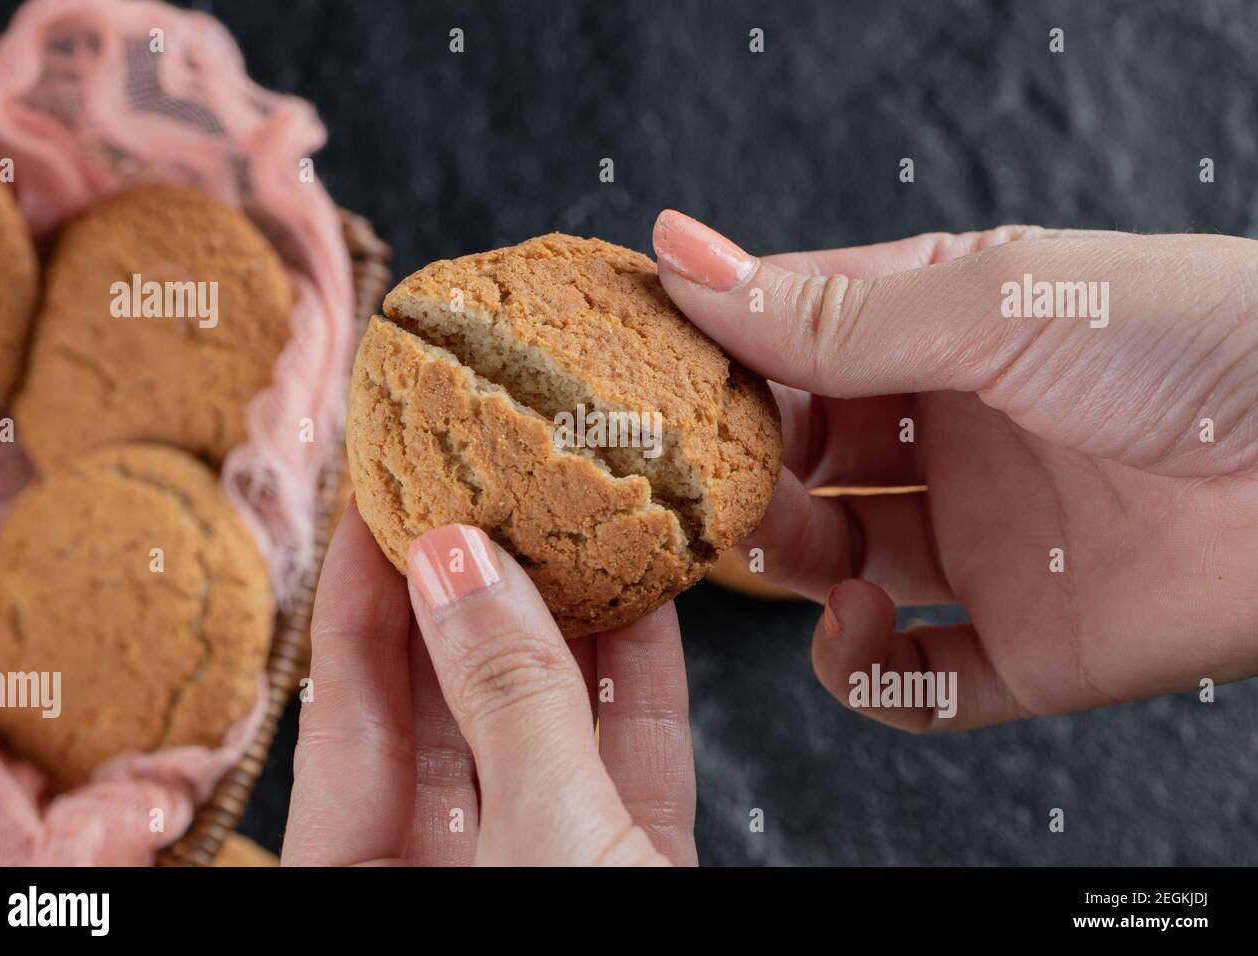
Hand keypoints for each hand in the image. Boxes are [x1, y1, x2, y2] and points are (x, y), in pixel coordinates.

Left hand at [281, 503, 695, 865]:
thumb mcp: (540, 836)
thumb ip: (508, 702)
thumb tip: (461, 560)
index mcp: (370, 879)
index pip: (341, 711)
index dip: (355, 593)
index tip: (377, 493)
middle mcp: (448, 868)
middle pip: (444, 706)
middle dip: (468, 591)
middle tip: (482, 485)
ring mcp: (542, 866)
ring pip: (543, 727)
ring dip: (567, 626)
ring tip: (568, 521)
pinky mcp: (631, 867)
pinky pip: (629, 763)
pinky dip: (639, 685)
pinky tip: (648, 599)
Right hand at [653, 210, 1257, 730]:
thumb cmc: (1196, 341)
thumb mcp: (994, 304)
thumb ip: (829, 308)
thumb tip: (680, 253)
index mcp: (944, 339)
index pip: (795, 350)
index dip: (720, 365)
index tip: (646, 383)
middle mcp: (957, 443)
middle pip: (804, 468)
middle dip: (749, 477)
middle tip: (710, 483)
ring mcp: (990, 548)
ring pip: (838, 571)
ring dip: (792, 568)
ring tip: (795, 550)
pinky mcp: (1029, 647)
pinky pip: (913, 682)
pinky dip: (861, 672)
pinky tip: (859, 631)